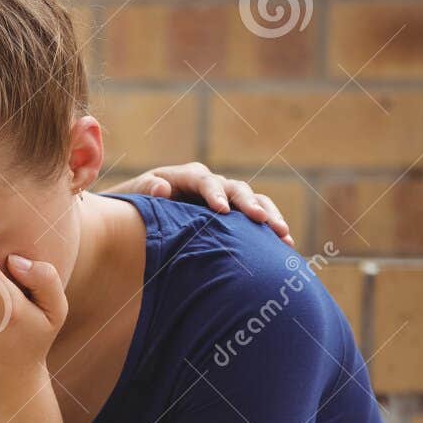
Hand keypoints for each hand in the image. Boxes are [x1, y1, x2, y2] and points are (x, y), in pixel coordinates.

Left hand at [127, 162, 293, 247]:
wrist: (143, 213)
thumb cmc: (138, 204)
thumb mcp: (137, 194)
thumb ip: (147, 189)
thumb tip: (162, 189)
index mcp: (189, 176)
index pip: (206, 181)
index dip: (216, 194)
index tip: (223, 211)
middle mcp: (212, 184)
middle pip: (237, 189)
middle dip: (251, 205)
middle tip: (263, 222)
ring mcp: (226, 198)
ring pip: (254, 202)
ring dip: (269, 217)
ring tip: (283, 236)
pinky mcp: (234, 215)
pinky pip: (256, 219)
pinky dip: (269, 230)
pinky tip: (285, 246)